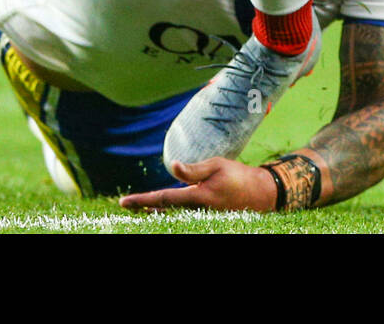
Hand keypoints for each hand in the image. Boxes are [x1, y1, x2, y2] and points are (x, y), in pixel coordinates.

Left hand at [119, 159, 277, 212]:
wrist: (260, 195)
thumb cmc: (238, 177)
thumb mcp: (216, 165)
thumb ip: (193, 169)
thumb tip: (172, 166)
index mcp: (197, 198)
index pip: (162, 200)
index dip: (141, 201)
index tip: (123, 202)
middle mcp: (196, 212)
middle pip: (163, 212)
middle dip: (144, 208)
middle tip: (126, 205)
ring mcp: (200, 217)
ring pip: (171, 215)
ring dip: (155, 211)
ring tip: (139, 207)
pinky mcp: (205, 218)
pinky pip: (182, 216)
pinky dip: (169, 212)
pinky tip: (161, 209)